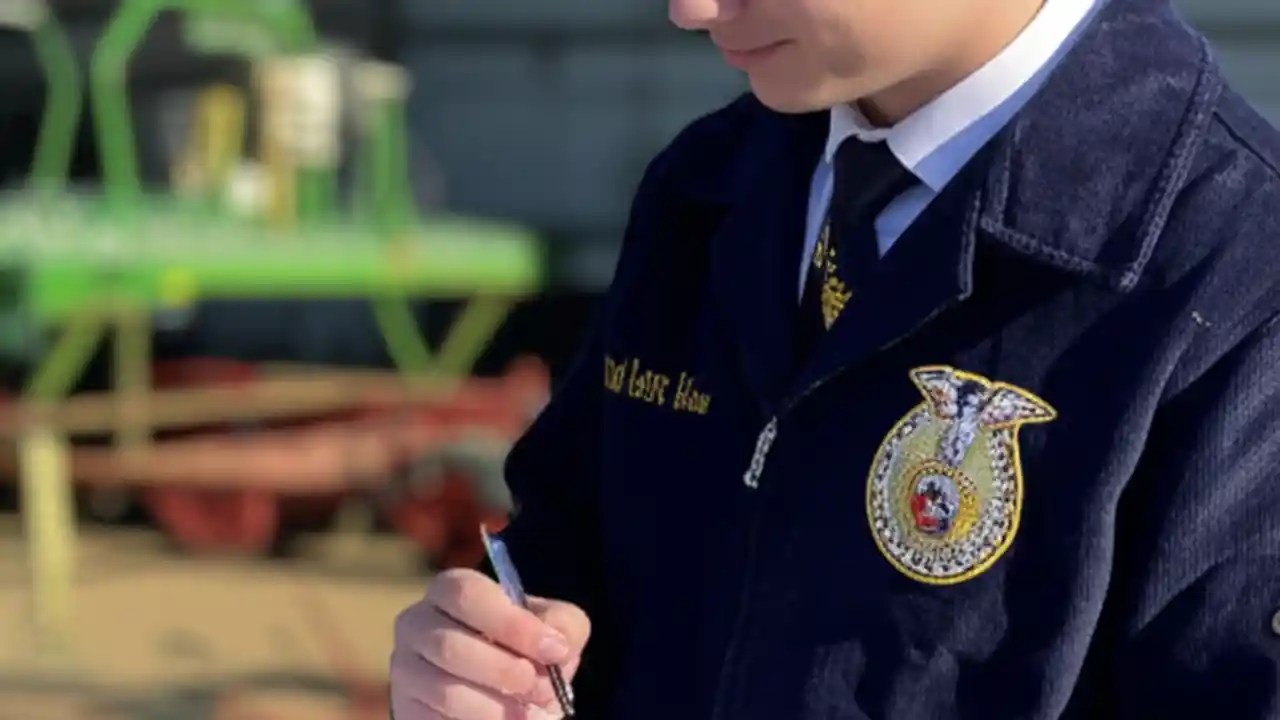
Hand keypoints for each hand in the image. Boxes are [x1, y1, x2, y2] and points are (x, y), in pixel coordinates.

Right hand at [390, 568, 589, 718]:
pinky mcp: (405, 709)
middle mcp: (416, 624)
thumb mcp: (555, 630)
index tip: (553, 650)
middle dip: (505, 672)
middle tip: (542, 689)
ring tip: (531, 714)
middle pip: (449, 645)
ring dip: (497, 708)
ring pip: (445, 691)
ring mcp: (405, 669)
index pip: (467, 594)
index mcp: (451, 590)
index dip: (511, 624)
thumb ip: (563, 624)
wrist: (504, 696)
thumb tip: (555, 642)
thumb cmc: (526, 651)